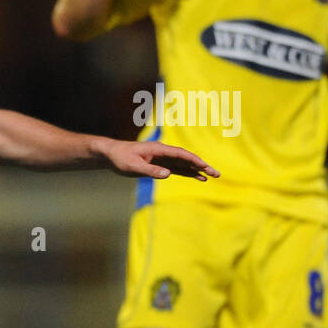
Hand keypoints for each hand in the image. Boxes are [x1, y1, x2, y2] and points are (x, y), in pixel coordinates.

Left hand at [99, 139, 220, 180]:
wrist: (111, 155)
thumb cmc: (120, 158)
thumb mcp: (133, 166)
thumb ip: (150, 170)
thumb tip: (168, 174)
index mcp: (159, 149)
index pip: (181, 154)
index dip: (194, 160)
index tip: (205, 166)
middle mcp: (163, 153)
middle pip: (186, 159)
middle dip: (201, 166)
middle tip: (216, 173)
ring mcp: (163, 159)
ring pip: (184, 165)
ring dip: (197, 170)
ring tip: (211, 177)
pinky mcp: (159, 165)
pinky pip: (177, 169)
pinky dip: (188, 173)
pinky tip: (198, 177)